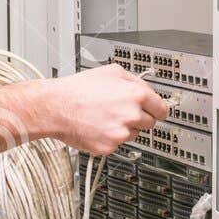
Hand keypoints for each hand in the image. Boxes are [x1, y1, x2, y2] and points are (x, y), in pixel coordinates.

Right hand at [40, 64, 170, 154]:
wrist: (56, 107)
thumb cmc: (78, 89)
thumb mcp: (112, 71)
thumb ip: (134, 81)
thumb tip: (146, 89)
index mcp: (136, 95)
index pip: (162, 109)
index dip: (158, 109)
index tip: (156, 111)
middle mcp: (131, 116)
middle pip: (150, 123)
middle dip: (140, 117)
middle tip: (122, 111)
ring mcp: (120, 134)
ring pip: (133, 134)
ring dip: (124, 127)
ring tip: (105, 116)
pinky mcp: (109, 147)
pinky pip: (117, 143)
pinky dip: (110, 137)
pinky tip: (98, 126)